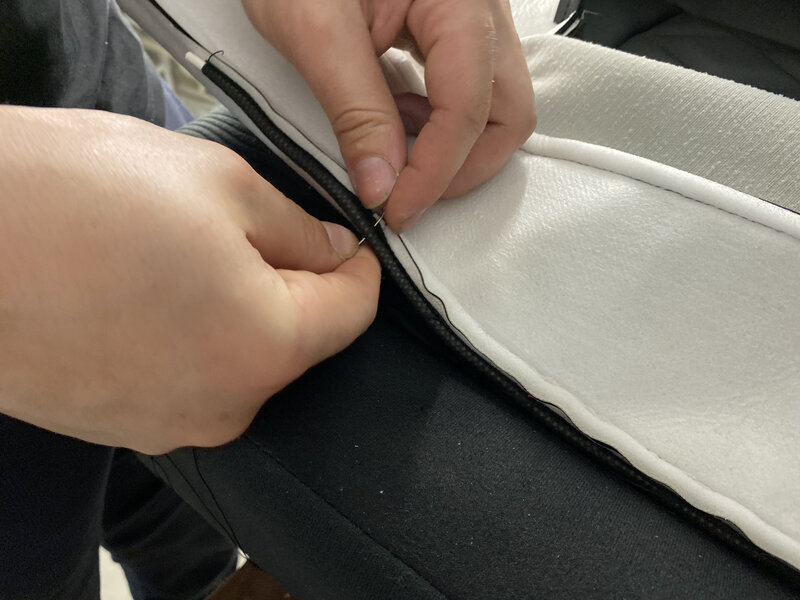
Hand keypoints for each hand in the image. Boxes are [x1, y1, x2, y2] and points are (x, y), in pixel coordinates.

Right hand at [0, 106, 379, 453]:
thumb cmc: (66, 203)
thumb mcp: (221, 185)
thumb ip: (299, 230)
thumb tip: (333, 251)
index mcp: (264, 345)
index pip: (355, 313)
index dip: (360, 268)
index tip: (350, 244)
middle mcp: (225, 404)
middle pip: (298, 340)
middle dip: (292, 285)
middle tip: (246, 229)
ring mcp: (171, 422)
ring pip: (242, 357)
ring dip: (233, 308)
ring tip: (176, 255)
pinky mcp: (127, 423)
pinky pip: (191, 376)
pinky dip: (188, 335)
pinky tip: (146, 291)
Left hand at [243, 0, 535, 230]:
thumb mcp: (314, 29)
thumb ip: (355, 111)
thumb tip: (382, 183)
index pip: (470, 107)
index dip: (435, 171)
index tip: (396, 208)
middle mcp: (482, 4)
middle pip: (509, 112)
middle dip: (463, 167)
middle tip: (409, 195)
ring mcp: (473, 13)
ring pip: (496, 105)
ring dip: (454, 147)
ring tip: (396, 155)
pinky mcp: (451, 23)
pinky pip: (468, 88)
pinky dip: (438, 121)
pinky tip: (397, 121)